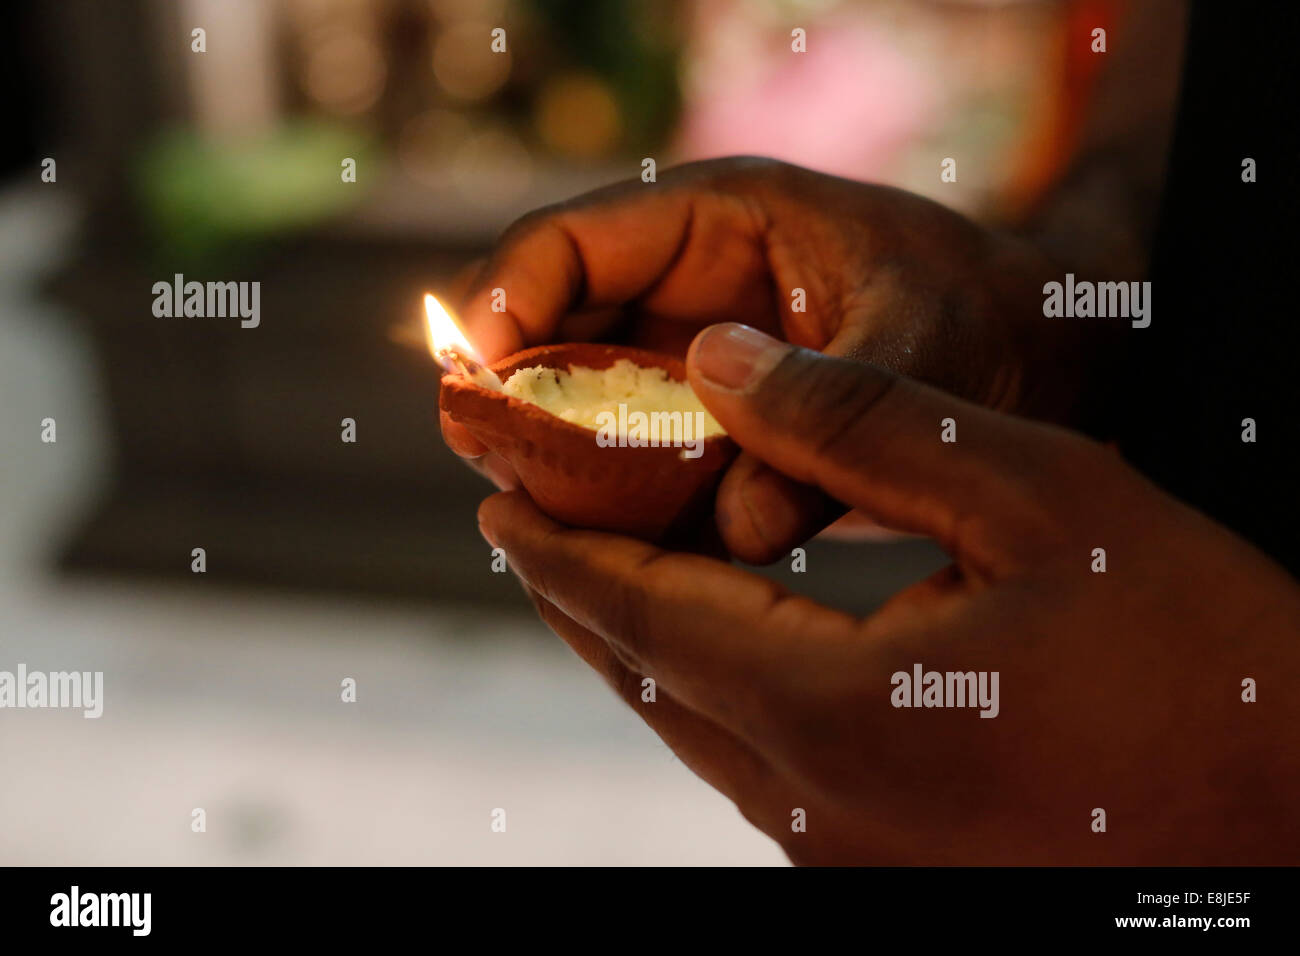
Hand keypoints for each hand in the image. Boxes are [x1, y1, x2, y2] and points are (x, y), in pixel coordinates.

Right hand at [445, 157, 1107, 560]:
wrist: (1045, 363)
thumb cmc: (995, 321)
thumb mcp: (929, 352)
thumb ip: (837, 424)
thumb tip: (738, 527)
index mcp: (724, 218)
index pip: (572, 240)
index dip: (505, 300)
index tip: (478, 376)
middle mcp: (692, 285)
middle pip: (555, 324)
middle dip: (511, 387)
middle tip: (479, 454)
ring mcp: (698, 358)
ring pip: (584, 398)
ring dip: (554, 453)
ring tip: (531, 512)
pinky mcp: (716, 426)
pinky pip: (638, 459)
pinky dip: (618, 502)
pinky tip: (614, 548)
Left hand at [477, 324, 1299, 864]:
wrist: (1295, 812)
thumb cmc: (1195, 652)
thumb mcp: (1037, 499)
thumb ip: (862, 425)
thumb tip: (721, 360)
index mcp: (835, 711)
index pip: (644, 615)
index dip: (561, 551)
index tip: (497, 501)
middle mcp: (817, 805)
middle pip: (648, 681)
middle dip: (578, 596)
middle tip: (523, 529)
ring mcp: (850, 853)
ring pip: (696, 732)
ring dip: (640, 644)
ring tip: (600, 572)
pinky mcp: (889, 867)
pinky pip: (757, 767)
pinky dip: (710, 691)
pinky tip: (718, 645)